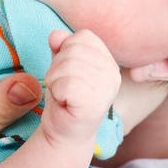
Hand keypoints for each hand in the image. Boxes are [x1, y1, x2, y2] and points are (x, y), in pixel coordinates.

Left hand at [42, 30, 120, 146]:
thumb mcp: (62, 64)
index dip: (66, 49)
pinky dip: (57, 92)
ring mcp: (107, 89)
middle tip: (62, 86)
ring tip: (63, 94)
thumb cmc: (65, 96)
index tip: (67, 71)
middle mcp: (113, 72)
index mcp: (108, 60)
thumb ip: (61, 46)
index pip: (83, 36)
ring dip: (55, 80)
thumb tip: (56, 35)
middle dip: (57, 66)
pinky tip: (64, 102)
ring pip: (67, 65)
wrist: (64, 132)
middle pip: (73, 49)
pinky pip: (66, 84)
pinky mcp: (95, 104)